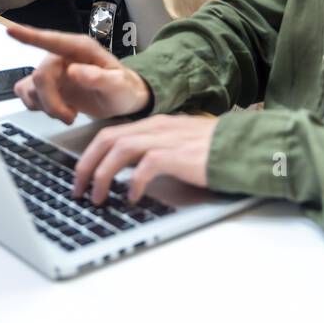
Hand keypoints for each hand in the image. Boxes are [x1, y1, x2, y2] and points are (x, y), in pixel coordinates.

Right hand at [5, 24, 150, 124]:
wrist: (122, 100)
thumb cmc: (123, 87)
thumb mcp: (118, 84)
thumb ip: (98, 78)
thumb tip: (73, 71)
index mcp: (80, 49)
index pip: (51, 40)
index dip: (30, 36)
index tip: (10, 31)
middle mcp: (62, 56)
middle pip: (41, 76)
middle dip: (51, 102)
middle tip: (70, 117)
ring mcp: (54, 71)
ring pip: (31, 88)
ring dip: (46, 106)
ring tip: (69, 113)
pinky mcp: (48, 86)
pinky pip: (27, 94)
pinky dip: (37, 106)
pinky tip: (56, 109)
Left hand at [72, 114, 215, 204]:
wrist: (245, 146)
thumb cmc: (215, 150)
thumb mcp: (179, 145)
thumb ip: (156, 150)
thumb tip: (129, 172)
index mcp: (154, 124)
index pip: (110, 134)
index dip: (90, 155)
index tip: (81, 176)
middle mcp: (156, 127)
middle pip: (106, 139)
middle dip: (86, 165)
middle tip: (78, 189)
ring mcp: (166, 139)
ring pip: (119, 149)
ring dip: (102, 174)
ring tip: (98, 197)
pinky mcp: (177, 154)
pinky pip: (145, 166)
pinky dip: (133, 182)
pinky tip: (132, 198)